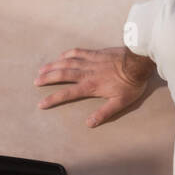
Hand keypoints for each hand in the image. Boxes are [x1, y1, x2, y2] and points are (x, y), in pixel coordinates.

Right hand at [34, 46, 152, 126]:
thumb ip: (104, 113)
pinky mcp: (96, 53)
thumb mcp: (120, 103)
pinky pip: (78, 52)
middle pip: (62, 75)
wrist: (139, 62)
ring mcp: (90, 61)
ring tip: (42, 69)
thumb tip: (89, 123)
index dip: (53, 99)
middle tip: (36, 81)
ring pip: (67, 62)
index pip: (67, 94)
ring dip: (53, 65)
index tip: (41, 103)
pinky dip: (68, 54)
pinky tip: (61, 56)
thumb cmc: (131, 83)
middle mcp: (87, 72)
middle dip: (47, 78)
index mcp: (90, 86)